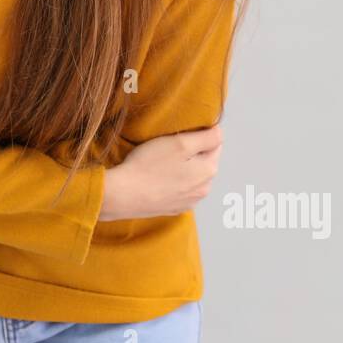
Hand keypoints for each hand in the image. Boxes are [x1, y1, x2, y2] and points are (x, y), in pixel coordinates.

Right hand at [98, 125, 222, 221]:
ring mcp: (189, 202)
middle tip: (167, 147)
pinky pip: (179, 190)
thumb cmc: (149, 166)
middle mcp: (204, 189)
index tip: (179, 134)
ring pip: (191, 176)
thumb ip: (207, 137)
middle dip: (191, 152)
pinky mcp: (174, 209)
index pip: (215, 143)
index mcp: (209, 170)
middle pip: (203, 161)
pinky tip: (157, 179)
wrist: (123, 195)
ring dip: (182, 169)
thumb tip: (219, 133)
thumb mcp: (180, 143)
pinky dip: (172, 183)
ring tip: (160, 164)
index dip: (198, 134)